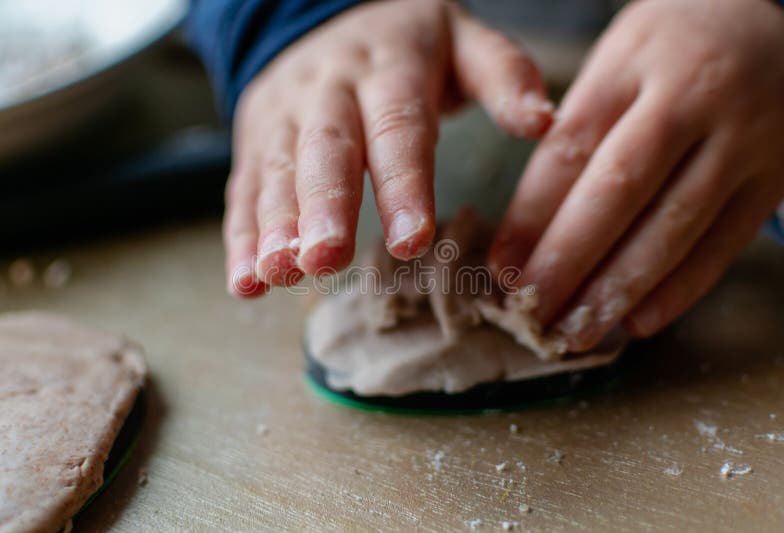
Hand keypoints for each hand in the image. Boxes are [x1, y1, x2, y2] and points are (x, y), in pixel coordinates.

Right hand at [225, 0, 553, 296]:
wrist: (324, 18)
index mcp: (389, 67)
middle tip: (325, 259)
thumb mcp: (463, 40)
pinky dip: (241, 237)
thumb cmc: (410, 48)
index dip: (403, 183)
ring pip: (277, 169)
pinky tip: (244, 282)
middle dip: (324, 206)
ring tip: (276, 274)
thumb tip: (544, 120)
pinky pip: (244, 188)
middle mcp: (329, 89)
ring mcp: (284, 114)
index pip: (397, 126)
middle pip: (326, 148)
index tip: (412, 240)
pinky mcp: (255, 142)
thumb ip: (503, 75)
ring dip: (275, 225)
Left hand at [488, 0, 783, 349]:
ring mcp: (742, 138)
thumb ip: (578, 132)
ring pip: (673, 226)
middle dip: (568, 260)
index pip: (569, 148)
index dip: (530, 215)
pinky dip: (680, 290)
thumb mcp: (617, 62)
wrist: (772, 21)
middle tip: (531, 309)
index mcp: (631, 63)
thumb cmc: (670, 51)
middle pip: (618, 190)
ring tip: (574, 331)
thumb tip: (527, 231)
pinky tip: (637, 321)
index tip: (502, 265)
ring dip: (617, 289)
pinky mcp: (776, 176)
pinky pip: (725, 243)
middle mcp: (689, 96)